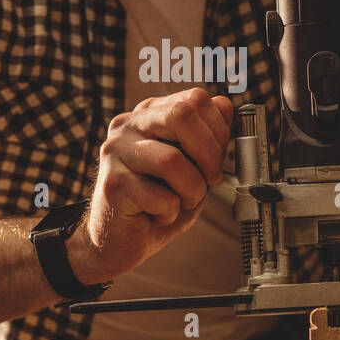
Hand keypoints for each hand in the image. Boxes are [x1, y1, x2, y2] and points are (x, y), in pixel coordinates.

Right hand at [78, 88, 233, 282]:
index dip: (218, 130)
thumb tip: (226, 108)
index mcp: (150, 114)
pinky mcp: (113, 183)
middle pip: (182, 114)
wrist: (116, 240)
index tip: (218, 159)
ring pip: (172, 160)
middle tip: (210, 179)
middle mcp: (129, 125)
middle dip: (209, 153)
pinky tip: (158, 216)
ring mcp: (116, 151)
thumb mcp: (193, 167)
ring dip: (192, 190)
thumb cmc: (157, 203)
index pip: (194, 99)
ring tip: (183, 201)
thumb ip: (208, 138)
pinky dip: (170, 213)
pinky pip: (161, 197)